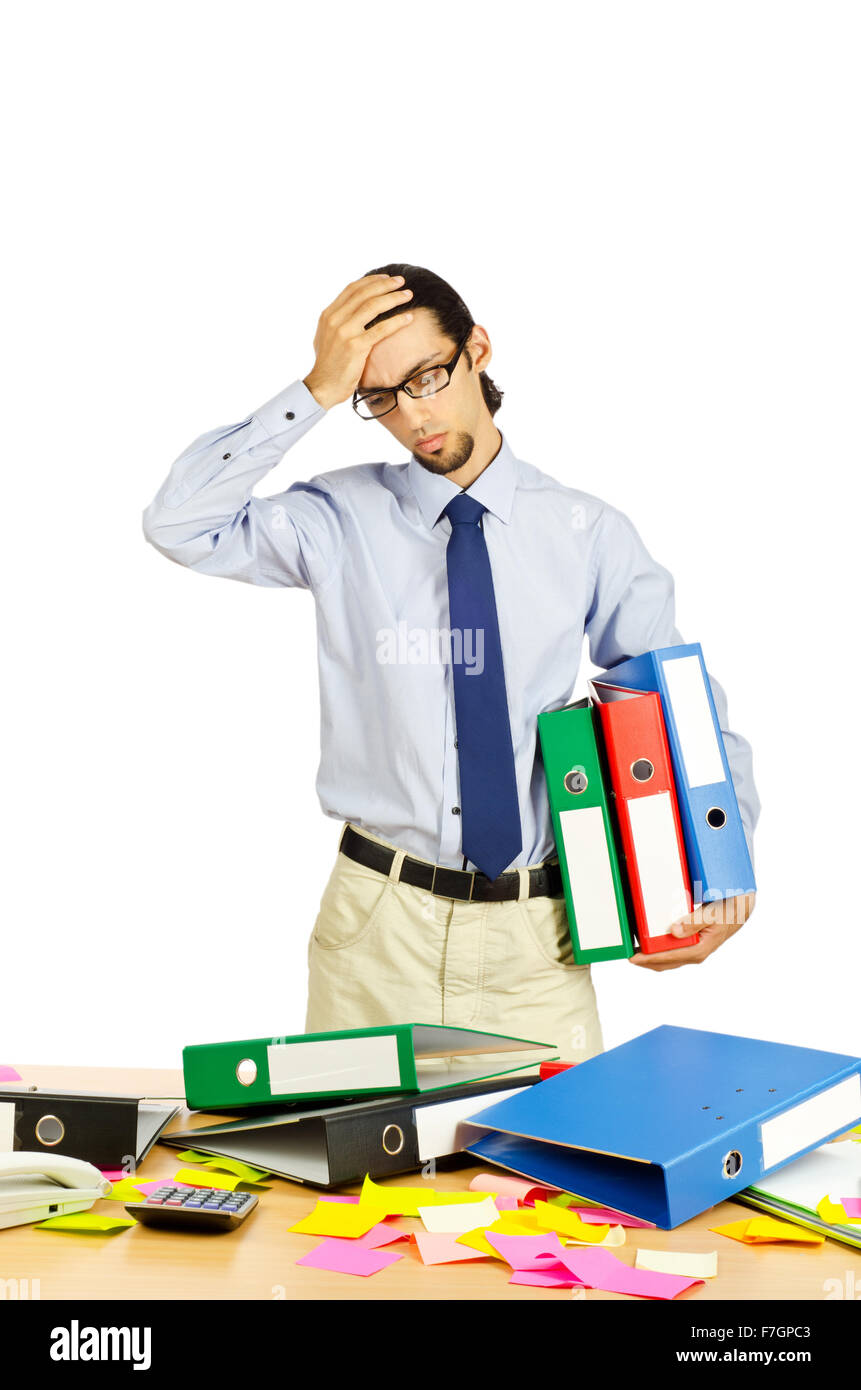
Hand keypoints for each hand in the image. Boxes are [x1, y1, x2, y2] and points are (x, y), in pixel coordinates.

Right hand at [303, 274, 413, 409]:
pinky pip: (381, 329)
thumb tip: (349, 312)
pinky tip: (408, 318)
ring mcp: (345, 332)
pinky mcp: (356, 346)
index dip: (371, 281)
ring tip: (408, 295)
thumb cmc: (327, 365)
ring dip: (393, 298)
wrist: (322, 386)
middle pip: (365, 294)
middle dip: (386, 285)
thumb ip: (337, 322)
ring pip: (373, 306)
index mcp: (328, 315)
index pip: (352, 290)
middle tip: (401, 281)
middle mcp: (335, 319)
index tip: (386, 278)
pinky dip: (397, 321)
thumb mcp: (325, 337)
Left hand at [627, 892, 755, 970]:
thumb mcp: (711, 914)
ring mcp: (693, 951)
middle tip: (627, 953)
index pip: (668, 958)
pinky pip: (672, 952)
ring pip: (667, 959)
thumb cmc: (727, 912)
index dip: (648, 959)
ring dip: (651, 957)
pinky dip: (659, 950)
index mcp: (698, 950)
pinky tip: (650, 943)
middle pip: (664, 963)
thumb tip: (674, 931)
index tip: (632, 957)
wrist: (740, 910)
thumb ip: (693, 922)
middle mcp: (695, 954)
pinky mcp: (692, 945)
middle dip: (645, 961)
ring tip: (634, 950)